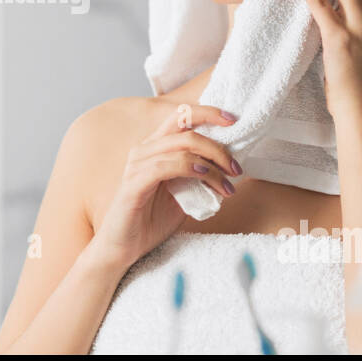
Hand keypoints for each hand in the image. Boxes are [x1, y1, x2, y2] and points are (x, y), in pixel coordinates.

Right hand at [93, 105, 241, 269]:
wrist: (124, 247)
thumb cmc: (152, 220)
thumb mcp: (185, 194)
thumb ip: (201, 176)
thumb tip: (231, 167)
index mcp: (156, 147)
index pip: (182, 116)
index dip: (208, 113)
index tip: (233, 120)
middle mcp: (144, 149)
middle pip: (184, 125)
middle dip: (217, 143)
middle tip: (236, 168)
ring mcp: (137, 164)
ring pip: (181, 145)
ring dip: (211, 163)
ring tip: (227, 185)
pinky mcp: (134, 183)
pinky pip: (165, 166)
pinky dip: (189, 167)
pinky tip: (205, 177)